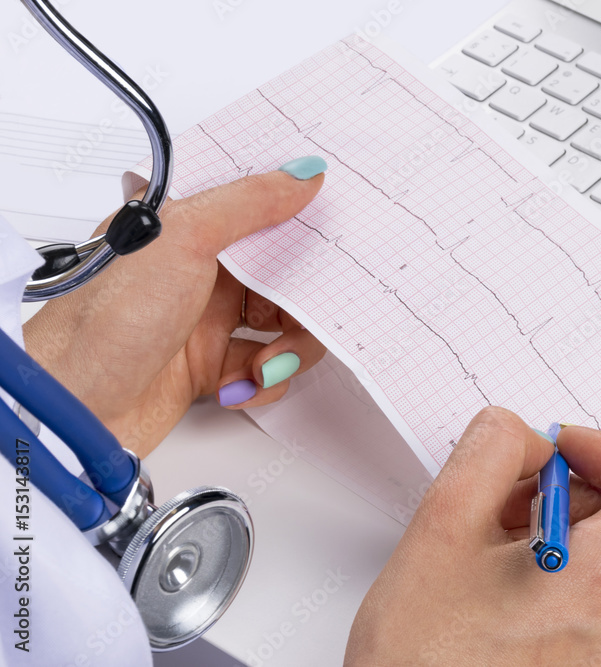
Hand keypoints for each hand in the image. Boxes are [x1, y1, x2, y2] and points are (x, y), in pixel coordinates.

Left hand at [23, 158, 328, 457]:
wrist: (75, 405)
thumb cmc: (105, 318)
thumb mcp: (183, 238)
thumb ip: (249, 202)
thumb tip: (302, 173)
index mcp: (187, 227)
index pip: (258, 208)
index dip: (298, 215)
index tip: (332, 222)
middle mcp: (200, 270)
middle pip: (284, 272)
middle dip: (305, 297)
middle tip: (309, 310)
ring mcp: (207, 319)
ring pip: (284, 324)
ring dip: (290, 346)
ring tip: (270, 359)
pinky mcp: (212, 365)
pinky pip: (268, 367)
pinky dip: (267, 379)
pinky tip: (244, 383)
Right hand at [345, 407, 600, 665]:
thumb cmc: (427, 664)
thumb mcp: (441, 528)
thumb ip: (491, 451)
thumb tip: (524, 437)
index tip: (567, 456)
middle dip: (568, 493)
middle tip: (502, 505)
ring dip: (556, 536)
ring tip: (488, 558)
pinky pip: (598, 603)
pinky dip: (557, 580)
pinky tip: (497, 597)